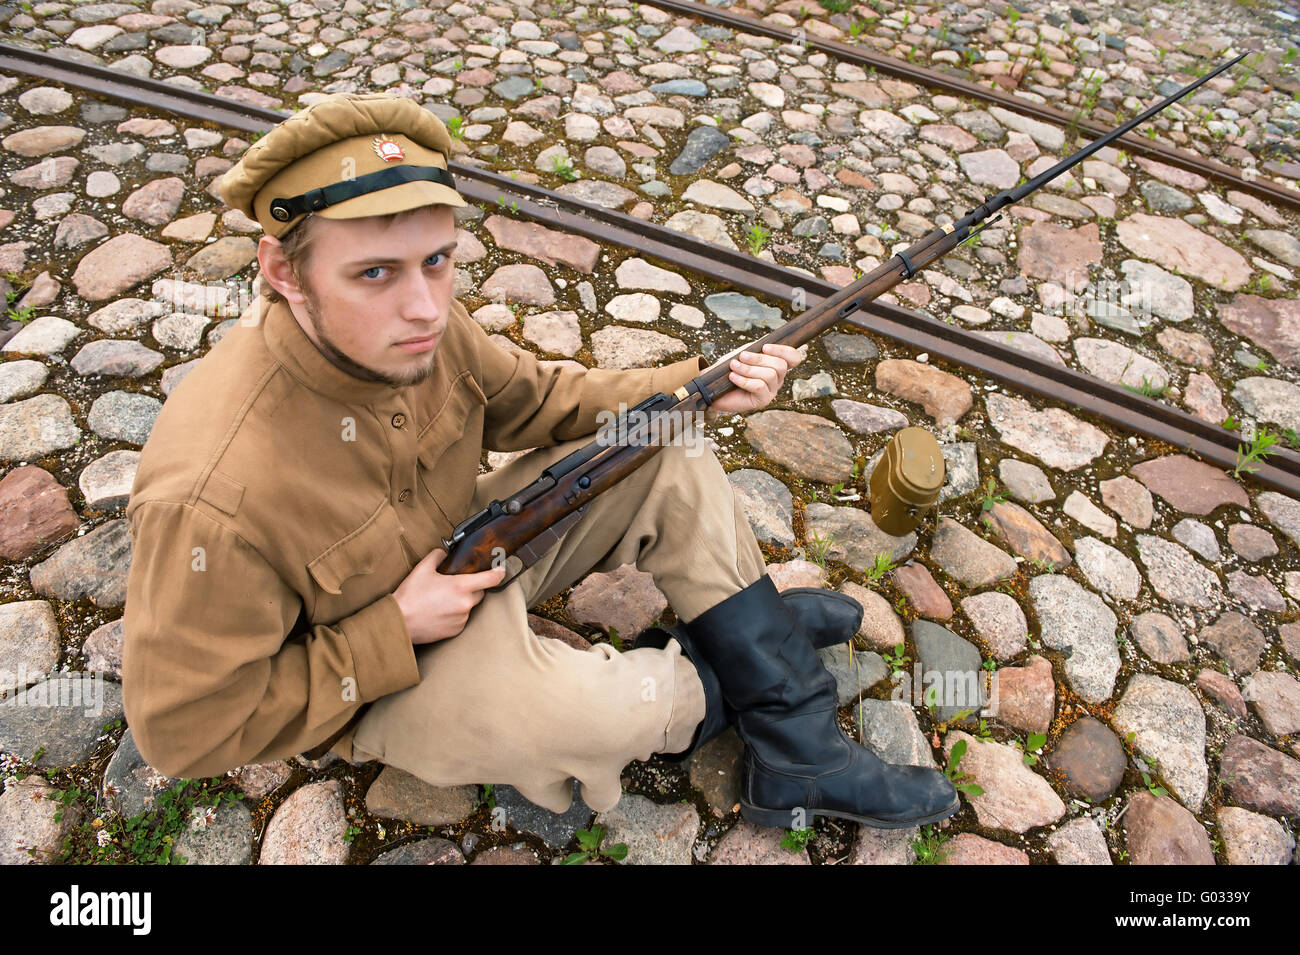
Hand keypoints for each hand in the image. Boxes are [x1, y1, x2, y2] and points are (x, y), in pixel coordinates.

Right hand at [392, 548, 506, 644]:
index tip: (501, 569)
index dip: (499, 572)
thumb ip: (437, 556)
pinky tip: (439, 612)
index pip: (491, 579)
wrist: (400, 622)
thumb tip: (443, 553)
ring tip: (441, 601)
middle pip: (479, 593)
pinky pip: (461, 619)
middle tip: (453, 586)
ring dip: (461, 602)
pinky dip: (455, 615)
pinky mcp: (456, 631)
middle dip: (471, 588)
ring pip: (469, 606)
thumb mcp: (422, 569)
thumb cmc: (410, 596)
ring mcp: (462, 619)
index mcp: (460, 586)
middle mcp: (465, 604)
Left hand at [706, 343, 805, 417]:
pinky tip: (733, 377)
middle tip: (742, 356)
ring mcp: (771, 391)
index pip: (794, 358)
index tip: (765, 347)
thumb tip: (767, 341)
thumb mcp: (744, 354)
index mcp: (776, 366)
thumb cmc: (731, 369)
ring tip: (733, 366)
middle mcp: (777, 379)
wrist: (715, 387)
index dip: (784, 351)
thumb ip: (756, 348)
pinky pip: (759, 387)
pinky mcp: (762, 401)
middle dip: (759, 358)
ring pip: (769, 375)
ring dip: (748, 369)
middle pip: (780, 365)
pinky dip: (744, 380)